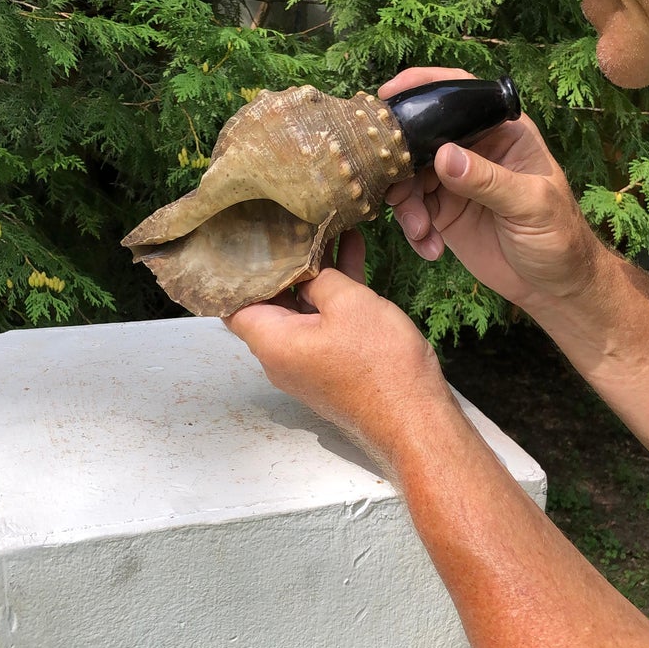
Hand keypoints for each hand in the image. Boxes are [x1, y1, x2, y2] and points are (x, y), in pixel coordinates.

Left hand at [223, 230, 453, 461]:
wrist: (414, 419)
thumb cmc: (380, 365)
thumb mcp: (349, 303)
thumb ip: (320, 279)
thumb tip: (306, 274)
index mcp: (273, 342)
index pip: (234, 304)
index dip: (238, 271)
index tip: (247, 242)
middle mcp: (281, 356)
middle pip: (269, 303)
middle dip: (282, 265)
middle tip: (291, 228)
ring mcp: (306, 362)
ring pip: (301, 309)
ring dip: (315, 275)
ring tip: (327, 234)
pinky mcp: (331, 365)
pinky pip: (323, 323)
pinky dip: (333, 295)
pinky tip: (351, 256)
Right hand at [379, 68, 603, 310]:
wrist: (552, 285)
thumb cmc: (559, 236)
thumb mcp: (531, 205)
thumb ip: (488, 180)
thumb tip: (443, 156)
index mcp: (502, 133)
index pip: (459, 97)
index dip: (423, 89)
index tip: (388, 96)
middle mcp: (473, 152)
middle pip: (421, 142)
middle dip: (402, 168)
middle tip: (397, 194)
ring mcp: (454, 184)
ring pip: (409, 181)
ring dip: (407, 208)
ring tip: (421, 232)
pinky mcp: (442, 215)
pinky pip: (413, 213)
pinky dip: (414, 232)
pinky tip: (431, 249)